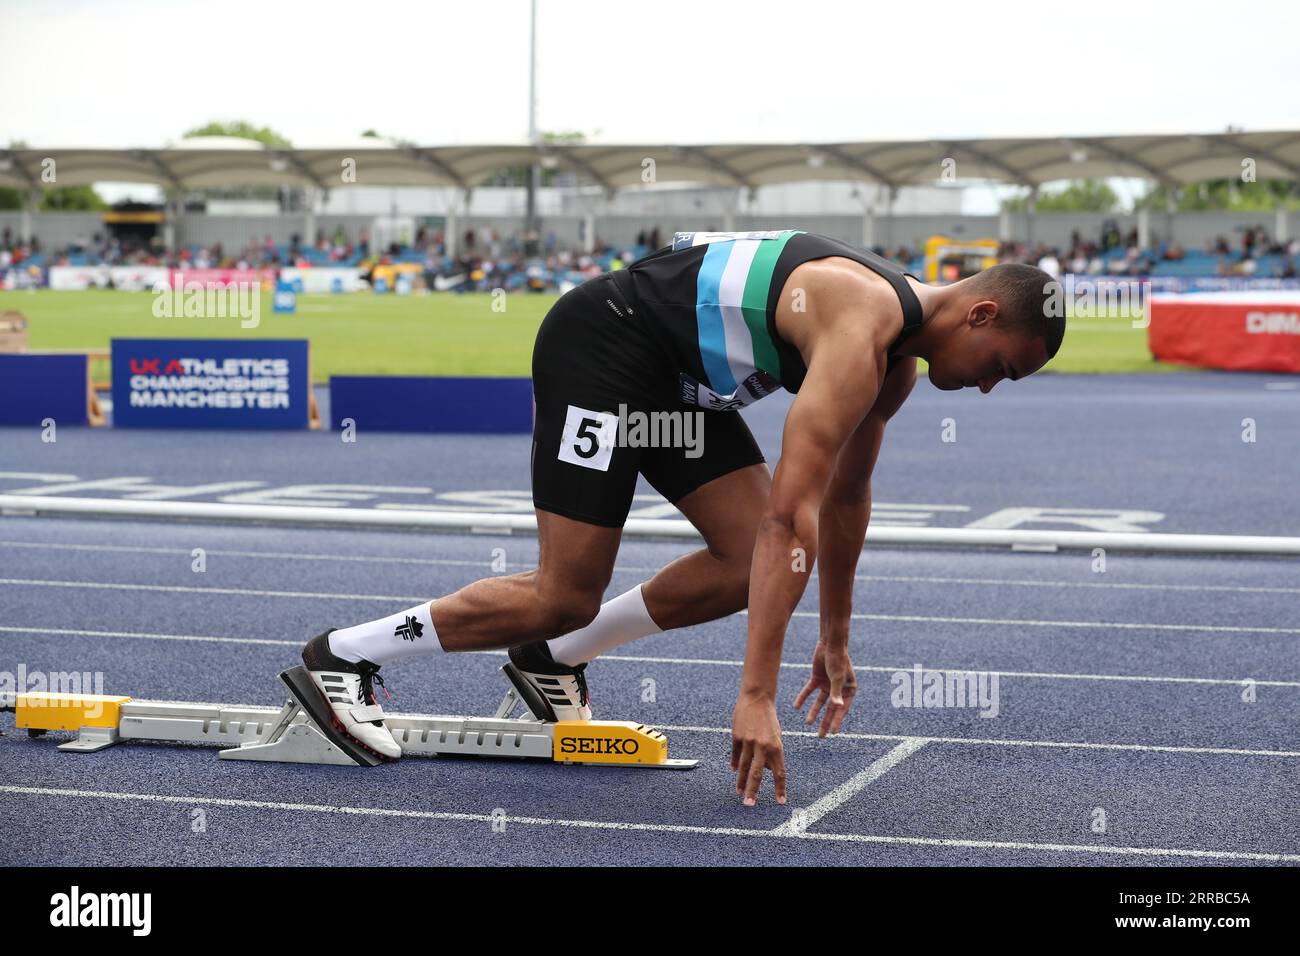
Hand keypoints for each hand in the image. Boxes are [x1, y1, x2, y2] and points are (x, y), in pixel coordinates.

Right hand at [730, 690, 785, 805]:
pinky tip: (734, 772)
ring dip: (741, 782)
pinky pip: (736, 753)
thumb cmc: (768, 718)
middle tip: (750, 804)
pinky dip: (735, 763)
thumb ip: (772, 753)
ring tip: (740, 794)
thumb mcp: (776, 735)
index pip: (779, 772)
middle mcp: (762, 746)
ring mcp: (748, 741)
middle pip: (757, 773)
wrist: (757, 697)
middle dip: (754, 790)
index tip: (780, 801)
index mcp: (776, 746)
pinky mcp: (737, 736)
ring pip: (743, 766)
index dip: (780, 788)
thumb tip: (768, 771)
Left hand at [793, 639, 855, 736]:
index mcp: (849, 690)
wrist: (829, 643)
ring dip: (813, 712)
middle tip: (820, 735)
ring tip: (807, 723)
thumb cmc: (838, 660)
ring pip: (819, 702)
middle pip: (830, 708)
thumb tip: (838, 707)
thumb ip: (836, 693)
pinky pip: (809, 691)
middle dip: (825, 721)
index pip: (842, 709)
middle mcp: (838, 689)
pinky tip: (796, 706)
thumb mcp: (837, 678)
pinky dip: (803, 698)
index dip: (837, 721)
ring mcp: (827, 684)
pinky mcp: (817, 679)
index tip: (833, 733)